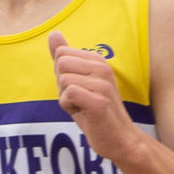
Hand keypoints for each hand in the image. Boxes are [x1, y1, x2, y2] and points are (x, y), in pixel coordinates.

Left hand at [50, 32, 145, 164]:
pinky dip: (69, 108)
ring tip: (83, 107)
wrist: (120, 140)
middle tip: (79, 99)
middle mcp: (103, 67)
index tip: (78, 89)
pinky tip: (84, 113)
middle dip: (61, 85)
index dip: (62, 75)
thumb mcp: (78, 81)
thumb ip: (65, 57)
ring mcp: (102, 84)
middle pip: (60, 64)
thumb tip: (53, 33)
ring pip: (63, 80)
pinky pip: (68, 94)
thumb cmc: (96, 112)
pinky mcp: (99, 100)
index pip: (61, 54)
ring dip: (66, 98)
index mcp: (98, 60)